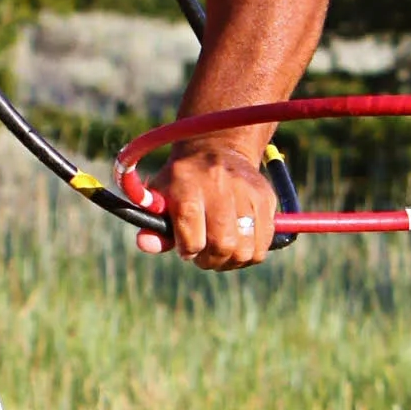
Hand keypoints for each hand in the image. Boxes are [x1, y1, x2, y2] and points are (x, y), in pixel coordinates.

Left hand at [138, 141, 278, 268]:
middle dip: (211, 260)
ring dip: (231, 260)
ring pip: (245, 249)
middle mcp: (219, 184)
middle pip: (222, 244)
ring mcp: (246, 190)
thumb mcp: (161, 197)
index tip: (186, 249)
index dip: (188, 250)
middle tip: (204, 256)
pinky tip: (238, 245)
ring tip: (221, 252)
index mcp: (187, 184)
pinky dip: (250, 253)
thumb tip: (145, 244)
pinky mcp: (266, 196)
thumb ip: (153, 226)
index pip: (192, 236)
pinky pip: (264, 242)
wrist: (216, 149)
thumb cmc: (182, 181)